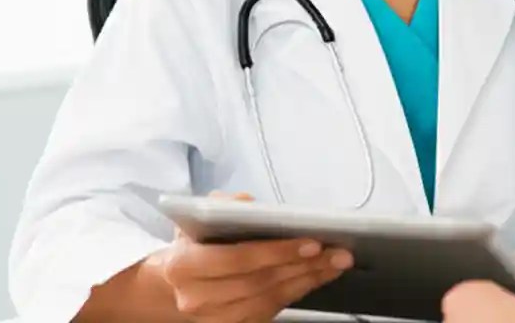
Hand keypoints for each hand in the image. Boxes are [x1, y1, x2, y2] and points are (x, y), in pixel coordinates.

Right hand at [150, 193, 353, 321]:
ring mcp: (215, 317)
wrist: (178, 282)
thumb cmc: (195, 244)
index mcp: (184, 265)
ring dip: (309, 279)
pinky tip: (319, 275)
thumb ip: (223, 205)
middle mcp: (197, 297)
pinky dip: (300, 290)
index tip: (312, 243)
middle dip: (304, 265)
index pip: (237, 259)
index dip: (276, 252)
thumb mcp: (201, 217)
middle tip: (336, 252)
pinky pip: (273, 309)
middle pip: (260, 282)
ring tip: (336, 262)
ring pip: (271, 298)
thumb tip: (247, 203)